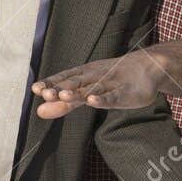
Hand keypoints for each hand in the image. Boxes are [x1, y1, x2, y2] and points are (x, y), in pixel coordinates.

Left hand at [32, 49, 165, 118]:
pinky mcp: (124, 92)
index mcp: (83, 75)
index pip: (63, 79)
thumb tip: (39, 111)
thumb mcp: (85, 92)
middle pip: (74, 83)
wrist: (146, 68)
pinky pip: (112, 95)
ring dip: (78, 92)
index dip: (50, 83)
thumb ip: (63, 104)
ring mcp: (110, 83)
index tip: (36, 89)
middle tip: (44, 93)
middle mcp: (94, 76)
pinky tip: (93, 101)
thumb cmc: (111, 81)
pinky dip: (102, 98)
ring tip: (63, 96)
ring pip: (91, 88)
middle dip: (60, 88)